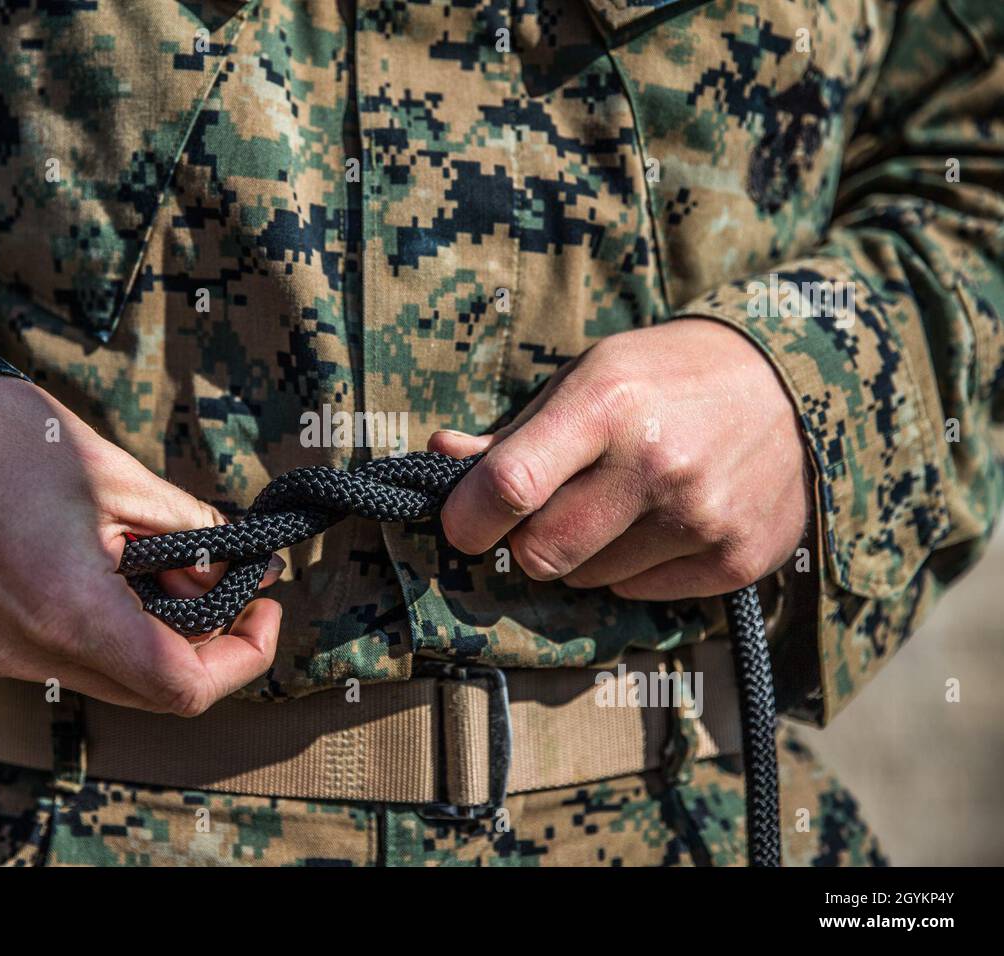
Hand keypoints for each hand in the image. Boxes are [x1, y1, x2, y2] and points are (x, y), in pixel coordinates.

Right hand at [0, 374, 281, 715]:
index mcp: (69, 613)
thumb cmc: (3, 436)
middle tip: (222, 570)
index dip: (244, 655)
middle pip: (152, 689)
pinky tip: (111, 564)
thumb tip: (239, 571)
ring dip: (157, 631)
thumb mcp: (119, 476)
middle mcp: (30, 654)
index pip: (183, 687)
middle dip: (206, 638)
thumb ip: (191, 534)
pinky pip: (69, 657)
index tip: (265, 606)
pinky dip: (109, 625)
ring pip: (112, 676)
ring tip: (161, 555)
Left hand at [430, 319, 809, 599]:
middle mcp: (656, 465)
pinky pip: (637, 593)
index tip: (462, 523)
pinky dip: (634, 569)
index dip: (468, 516)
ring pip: (586, 580)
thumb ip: (514, 432)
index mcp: (606, 404)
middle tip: (549, 509)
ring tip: (622, 503)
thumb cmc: (667, 377)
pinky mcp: (734, 562)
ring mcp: (701, 519)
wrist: (795, 385)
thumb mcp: (589, 377)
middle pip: (540, 553)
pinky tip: (663, 521)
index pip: (510, 485)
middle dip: (526, 540)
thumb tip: (440, 455)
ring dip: (585, 554)